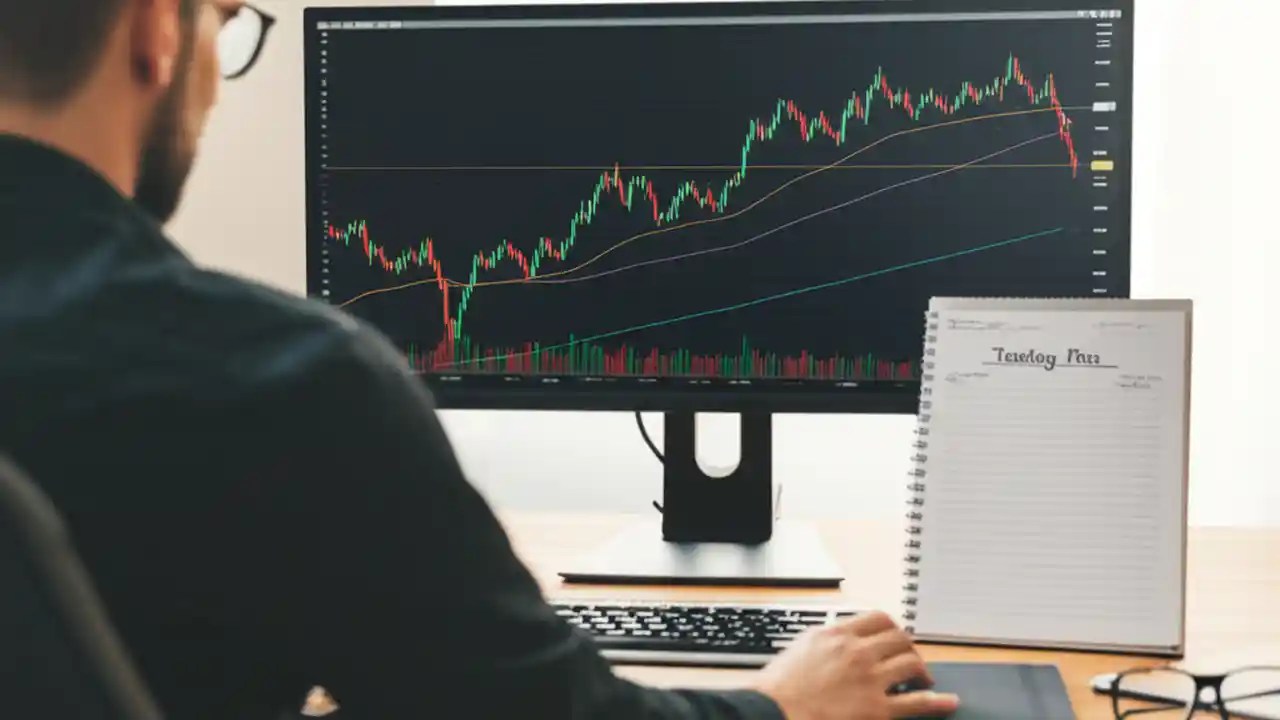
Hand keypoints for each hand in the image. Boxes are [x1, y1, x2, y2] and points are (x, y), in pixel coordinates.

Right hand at [752, 611, 958, 719]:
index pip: (878, 619)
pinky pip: (916, 702)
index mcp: (837, 634)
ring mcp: (870, 680)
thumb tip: (838, 637)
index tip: (895, 636)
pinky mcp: (877, 709)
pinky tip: (947, 700)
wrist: (772, 713)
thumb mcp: (799, 648)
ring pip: (912, 663)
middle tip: (909, 658)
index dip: (892, 628)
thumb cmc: (778, 688)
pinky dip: (936, 701)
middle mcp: (857, 652)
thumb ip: (824, 639)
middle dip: (909, 648)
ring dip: (921, 670)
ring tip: (922, 678)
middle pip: (900, 639)